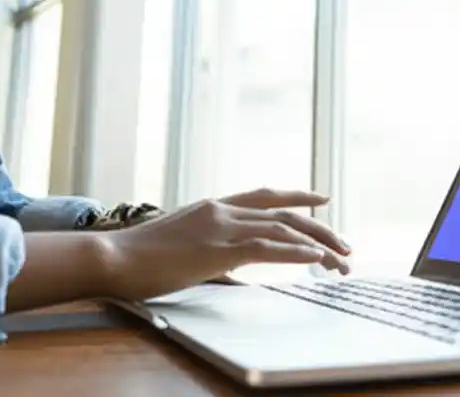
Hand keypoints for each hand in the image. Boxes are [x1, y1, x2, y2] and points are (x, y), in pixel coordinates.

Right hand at [98, 188, 351, 301]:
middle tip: (346, 245)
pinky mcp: (217, 249)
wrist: (113, 258)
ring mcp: (220, 227)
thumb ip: (211, 247)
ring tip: (342, 259)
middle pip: (284, 213)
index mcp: (213, 205)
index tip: (324, 200)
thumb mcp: (182, 244)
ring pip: (283, 229)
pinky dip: (296, 251)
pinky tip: (316, 259)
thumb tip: (232, 264)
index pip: (265, 195)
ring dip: (318, 245)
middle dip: (320, 228)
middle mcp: (222, 209)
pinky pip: (267, 247)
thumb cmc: (140, 257)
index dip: (297, 196)